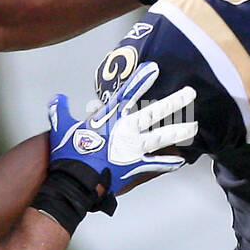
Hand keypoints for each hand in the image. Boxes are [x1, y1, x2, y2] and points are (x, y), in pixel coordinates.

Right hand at [33, 62, 196, 231]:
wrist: (74, 180)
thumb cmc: (68, 154)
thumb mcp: (61, 128)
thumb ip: (61, 111)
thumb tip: (56, 98)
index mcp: (109, 117)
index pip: (128, 93)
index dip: (141, 79)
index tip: (154, 68)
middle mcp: (125, 128)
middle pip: (154, 111)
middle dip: (173, 101)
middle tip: (190, 93)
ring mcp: (133, 147)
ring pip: (161, 136)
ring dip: (179, 130)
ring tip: (193, 126)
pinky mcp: (135, 166)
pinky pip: (156, 164)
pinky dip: (168, 163)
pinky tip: (181, 161)